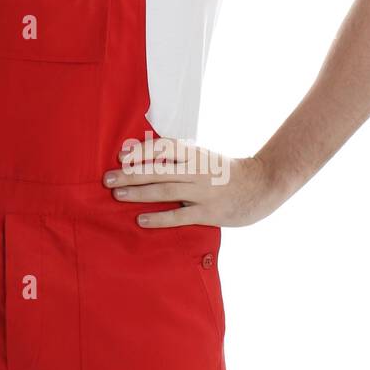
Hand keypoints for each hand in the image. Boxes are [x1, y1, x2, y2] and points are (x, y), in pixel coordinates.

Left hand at [103, 136, 286, 228]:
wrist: (263, 185)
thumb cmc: (226, 172)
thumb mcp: (204, 157)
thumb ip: (180, 157)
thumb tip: (147, 153)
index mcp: (195, 154)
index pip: (164, 148)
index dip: (142, 151)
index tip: (121, 156)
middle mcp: (197, 171)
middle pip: (158, 170)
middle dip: (131, 174)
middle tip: (107, 179)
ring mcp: (203, 192)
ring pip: (166, 191)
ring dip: (139, 193)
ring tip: (117, 195)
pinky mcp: (209, 213)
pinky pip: (180, 216)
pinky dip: (159, 218)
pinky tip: (141, 220)